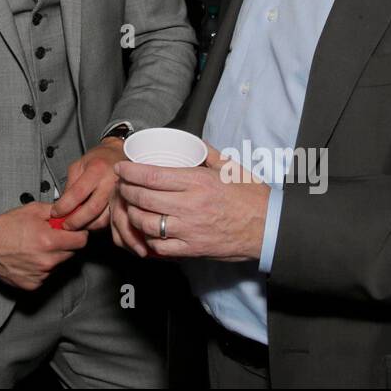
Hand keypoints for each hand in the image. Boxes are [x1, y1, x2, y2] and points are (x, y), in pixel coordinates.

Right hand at [0, 202, 88, 291]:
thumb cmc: (7, 226)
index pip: (81, 241)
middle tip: (52, 236)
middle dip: (66, 244)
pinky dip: (42, 267)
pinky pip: (47, 275)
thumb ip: (57, 211)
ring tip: (36, 246)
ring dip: (54, 255)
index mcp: (48, 240)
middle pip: (72, 253)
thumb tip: (74, 212)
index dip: (79, 233)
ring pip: (59, 264)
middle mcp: (46, 260)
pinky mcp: (33, 284)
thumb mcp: (33, 210)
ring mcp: (40, 275)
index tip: (73, 231)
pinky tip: (30, 258)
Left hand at [50, 137, 124, 230]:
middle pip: (92, 209)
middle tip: (65, 225)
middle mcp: (110, 182)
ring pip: (103, 219)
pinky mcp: (124, 204)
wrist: (119, 155)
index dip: (64, 206)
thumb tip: (62, 205)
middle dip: (75, 221)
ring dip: (87, 225)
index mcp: (97, 169)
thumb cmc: (100, 158)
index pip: (78, 192)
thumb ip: (70, 184)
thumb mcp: (79, 164)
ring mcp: (120, 194)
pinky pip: (110, 220)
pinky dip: (98, 225)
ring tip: (76, 225)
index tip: (56, 212)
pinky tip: (89, 223)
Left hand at [110, 148, 269, 261]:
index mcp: (198, 182)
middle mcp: (190, 205)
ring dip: (133, 214)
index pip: (152, 175)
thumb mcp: (230, 167)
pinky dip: (148, 239)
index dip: (130, 172)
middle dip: (126, 191)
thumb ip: (207, 152)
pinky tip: (146, 232)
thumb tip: (190, 142)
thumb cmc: (251, 196)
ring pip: (147, 223)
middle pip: (143, 198)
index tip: (121, 168)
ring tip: (130, 207)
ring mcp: (190, 229)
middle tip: (122, 186)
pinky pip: (161, 247)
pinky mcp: (193, 249)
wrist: (270, 227)